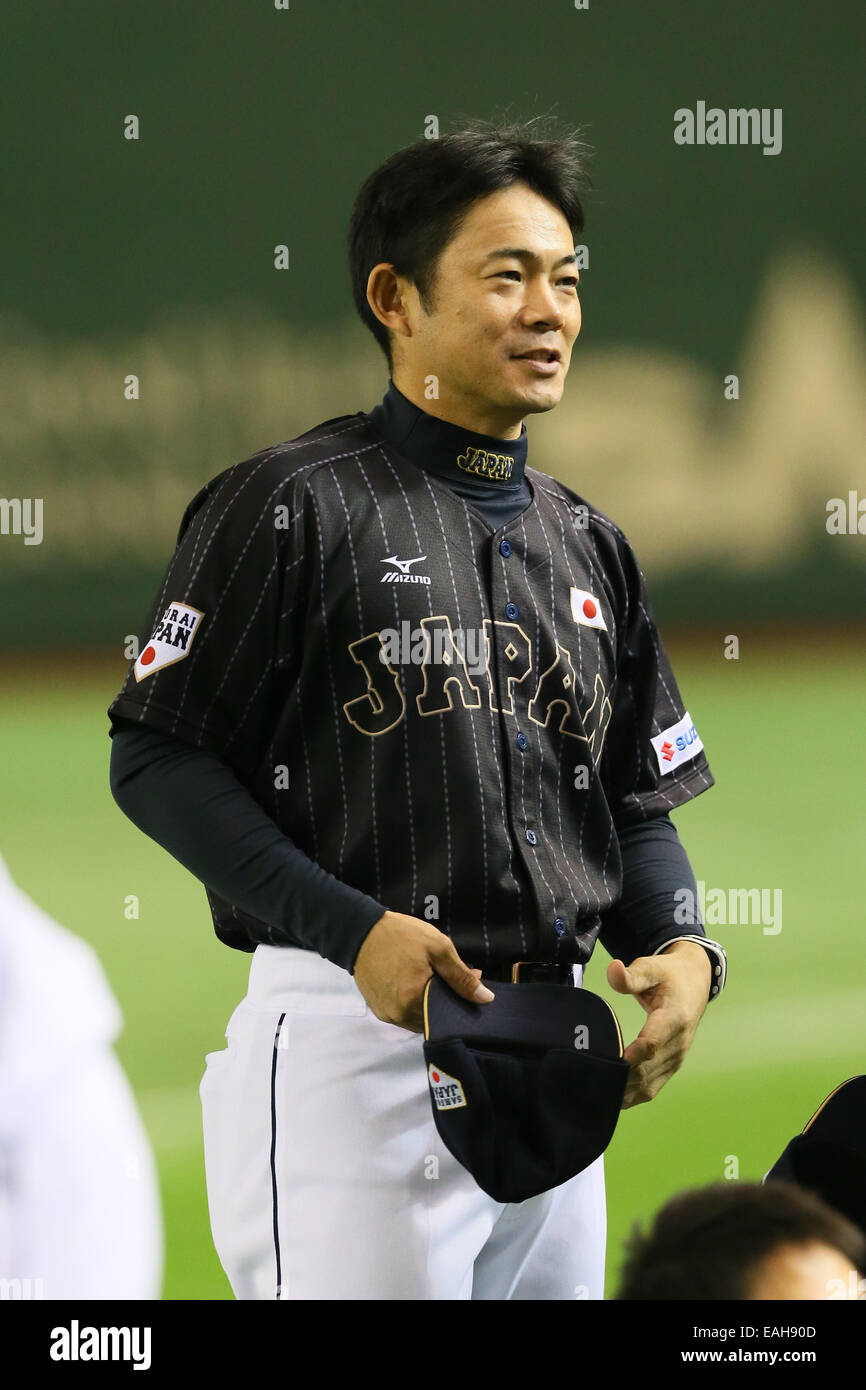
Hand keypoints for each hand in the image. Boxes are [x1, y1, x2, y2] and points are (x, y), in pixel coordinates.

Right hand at [353, 910, 494, 1033]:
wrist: (360, 931)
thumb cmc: (401, 936)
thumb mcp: (438, 948)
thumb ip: (461, 977)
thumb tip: (486, 999)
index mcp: (415, 1002)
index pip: (449, 1015)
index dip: (461, 999)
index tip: (467, 980)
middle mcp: (399, 1016)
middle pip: (433, 1018)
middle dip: (445, 1001)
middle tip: (447, 975)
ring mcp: (387, 1015)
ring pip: (418, 1017)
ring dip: (428, 1002)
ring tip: (429, 976)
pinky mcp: (377, 1009)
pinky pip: (403, 1013)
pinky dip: (412, 1002)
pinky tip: (413, 981)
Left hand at [607, 940, 710, 1108]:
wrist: (695, 985)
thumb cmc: (668, 975)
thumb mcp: (651, 967)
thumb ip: (631, 974)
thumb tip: (613, 970)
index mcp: (674, 1017)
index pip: (652, 1043)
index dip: (631, 1056)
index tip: (610, 1062)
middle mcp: (679, 1042)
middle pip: (647, 1069)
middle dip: (620, 1078)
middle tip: (590, 1081)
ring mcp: (676, 1057)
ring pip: (649, 1083)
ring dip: (624, 1091)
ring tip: (596, 1094)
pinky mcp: (672, 1065)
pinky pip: (653, 1087)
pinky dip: (632, 1096)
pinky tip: (612, 1099)